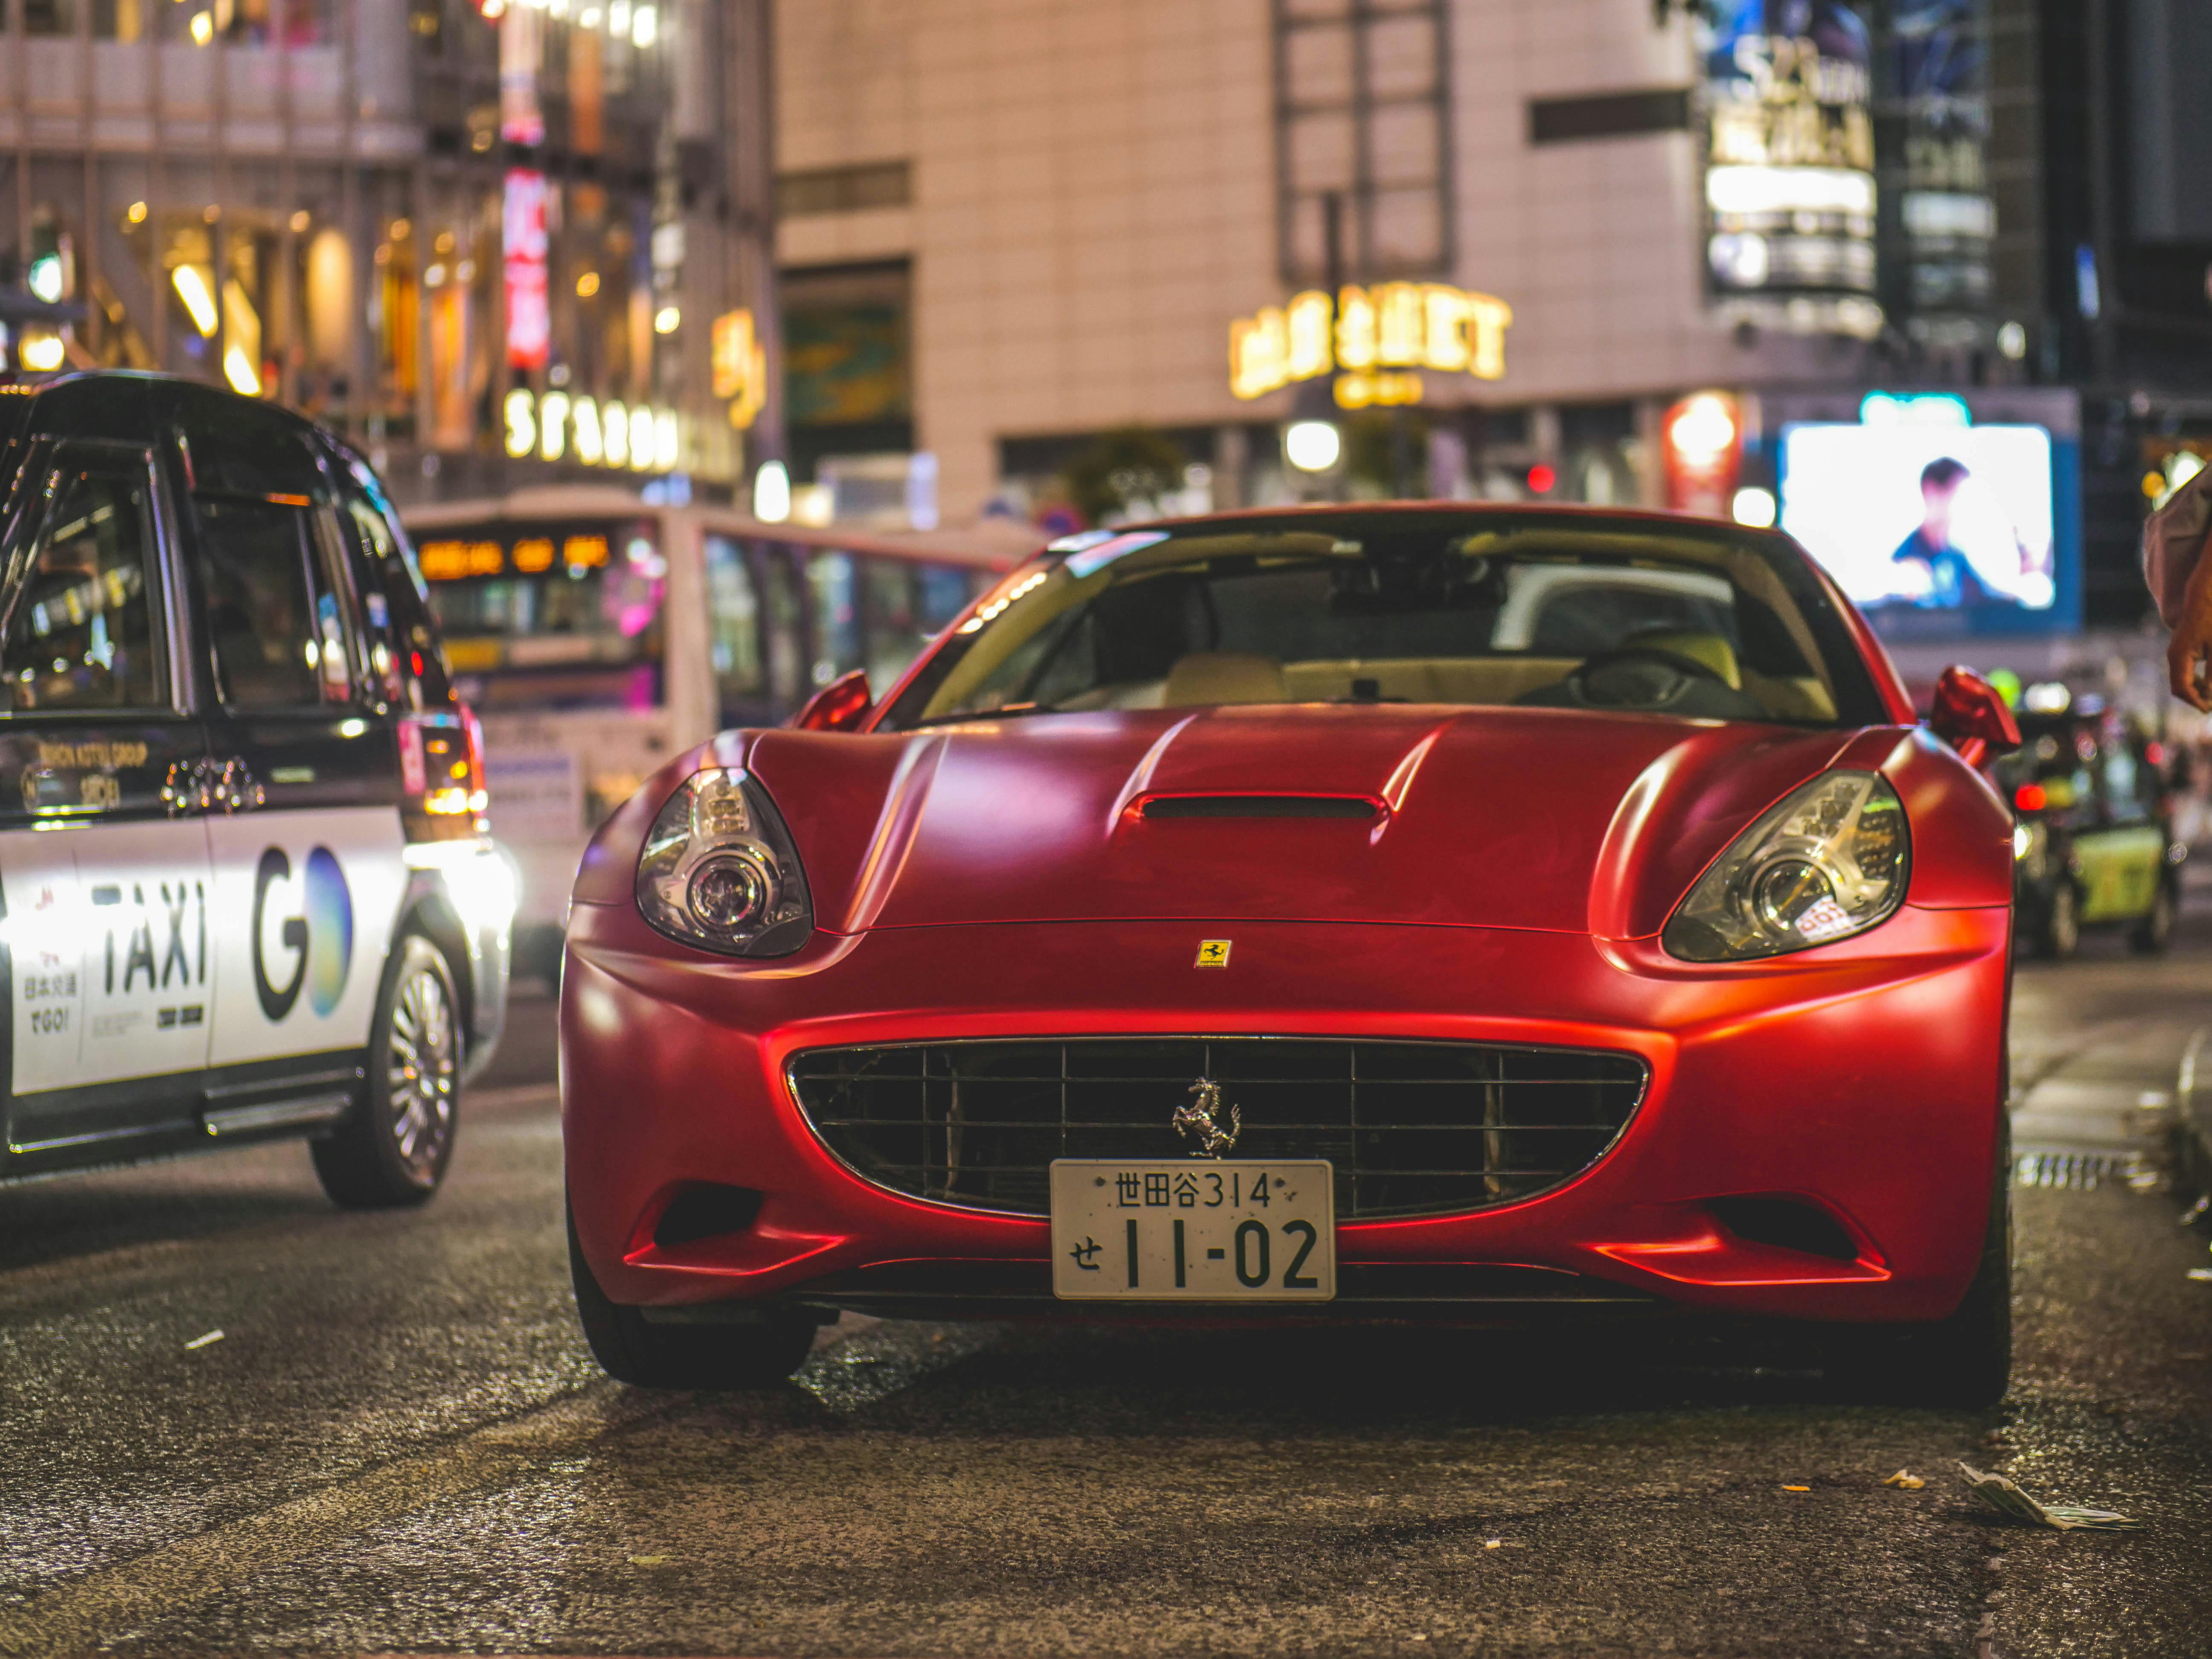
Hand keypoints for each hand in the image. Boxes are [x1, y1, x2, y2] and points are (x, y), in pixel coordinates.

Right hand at [2171, 539, 2211, 710]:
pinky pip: (2185, 672)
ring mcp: (2175, 654)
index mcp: (2179, 657)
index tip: (2209, 710)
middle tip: (2211, 706)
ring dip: (2198, 690)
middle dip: (2196, 698)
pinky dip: (2198, 680)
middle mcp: (2173, 657)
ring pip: (2182, 680)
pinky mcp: (2181, 651)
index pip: (2182, 688)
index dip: (2196, 701)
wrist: (2204, 597)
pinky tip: (2209, 681)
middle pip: (2179, 687)